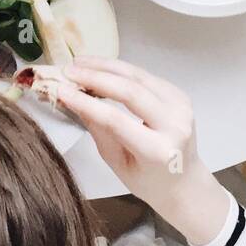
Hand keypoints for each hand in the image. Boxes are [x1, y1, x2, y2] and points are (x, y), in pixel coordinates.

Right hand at [57, 57, 229, 244]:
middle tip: (68, 71)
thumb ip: (98, 129)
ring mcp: (181, 107)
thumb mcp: (117, 163)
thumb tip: (72, 98)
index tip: (61, 91)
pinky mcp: (180, 95)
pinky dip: (121, 70)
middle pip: (130, 91)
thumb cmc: (148, 181)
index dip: (86, 102)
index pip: (116, 120)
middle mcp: (175, 125)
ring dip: (106, 66)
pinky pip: (146, 76)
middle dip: (95, 77)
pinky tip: (100, 67)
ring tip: (79, 63)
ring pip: (139, 76)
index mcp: (158, 151)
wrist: (185, 182)